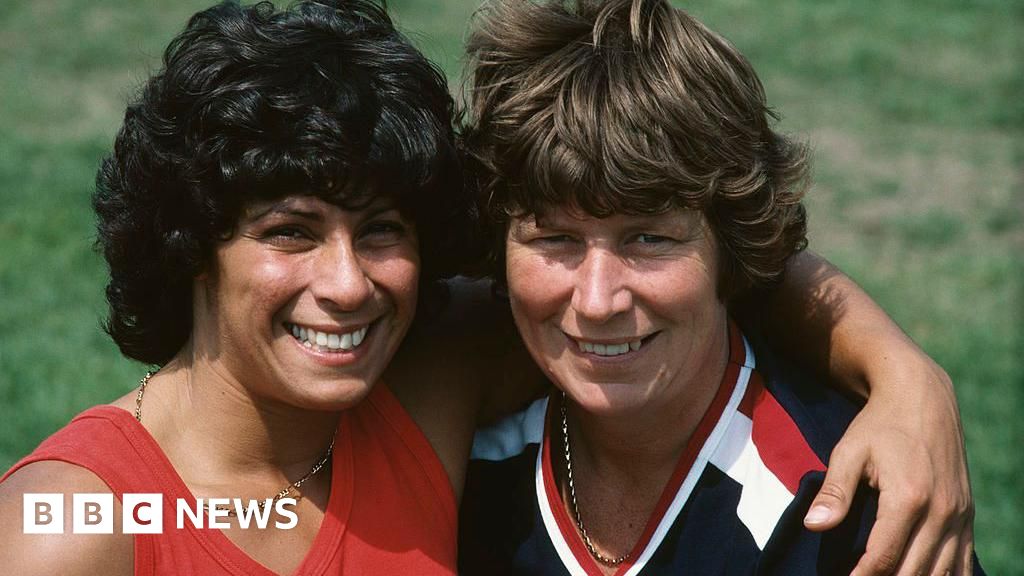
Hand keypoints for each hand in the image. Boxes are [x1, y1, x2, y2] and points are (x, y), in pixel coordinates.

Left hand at [803, 356, 974, 574]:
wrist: (921, 396)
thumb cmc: (879, 424)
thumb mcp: (849, 451)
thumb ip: (834, 492)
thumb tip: (814, 526)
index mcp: (908, 498)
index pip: (884, 557)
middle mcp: (941, 511)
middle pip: (914, 571)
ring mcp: (959, 515)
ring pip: (942, 573)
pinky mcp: (967, 514)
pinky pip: (963, 562)